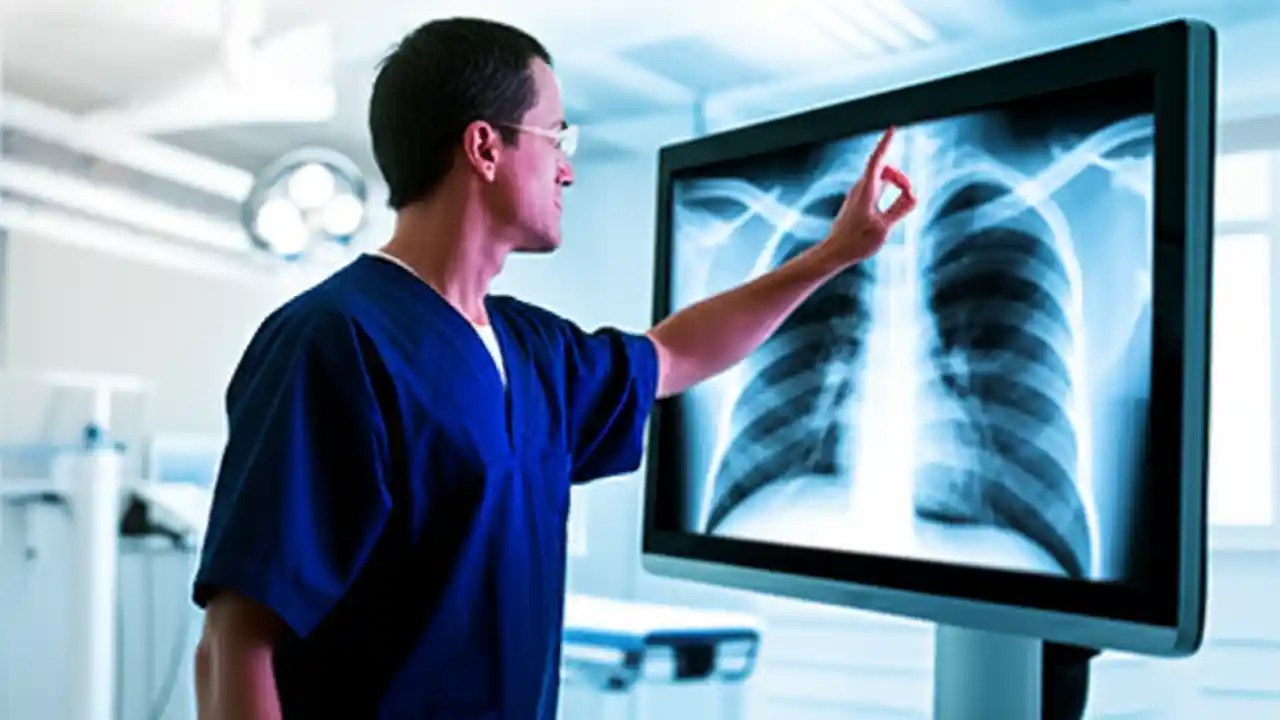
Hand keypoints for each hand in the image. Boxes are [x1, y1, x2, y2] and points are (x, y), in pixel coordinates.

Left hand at [821, 126, 916, 265]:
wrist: (835, 252)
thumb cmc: (857, 241)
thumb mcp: (884, 227)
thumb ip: (900, 209)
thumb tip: (912, 195)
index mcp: (866, 191)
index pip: (877, 161)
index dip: (885, 144)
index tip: (892, 129)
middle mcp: (861, 189)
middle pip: (885, 170)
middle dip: (900, 176)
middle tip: (909, 195)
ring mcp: (859, 195)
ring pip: (882, 180)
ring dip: (896, 185)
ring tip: (904, 204)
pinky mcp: (858, 203)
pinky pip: (878, 189)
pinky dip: (889, 193)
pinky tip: (893, 210)